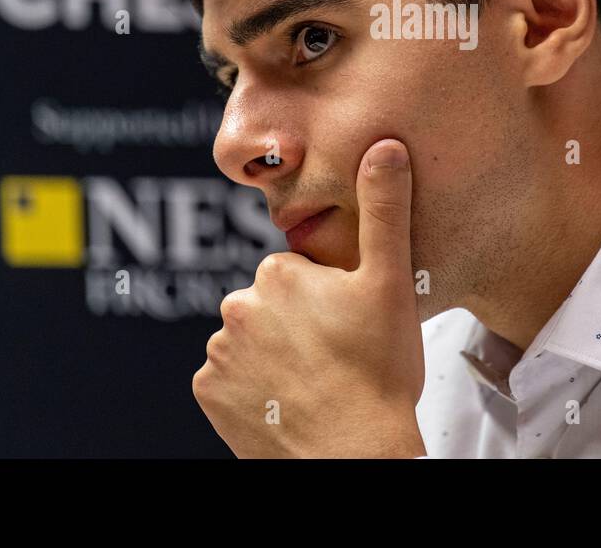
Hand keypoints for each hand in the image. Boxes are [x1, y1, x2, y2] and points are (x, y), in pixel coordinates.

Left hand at [191, 139, 427, 457]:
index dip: (329, 298)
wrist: (353, 455)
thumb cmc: (379, 373)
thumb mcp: (391, 283)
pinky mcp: (209, 395)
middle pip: (271, 305)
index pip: (298, 274)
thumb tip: (385, 146)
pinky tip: (288, 398)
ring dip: (275, 354)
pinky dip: (253, 387)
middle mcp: (236, 306)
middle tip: (338, 353)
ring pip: (251, 341)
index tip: (351, 324)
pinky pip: (229, 380)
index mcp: (278, 272)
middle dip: (298, 323)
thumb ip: (385, 209)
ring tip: (317, 380)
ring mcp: (218, 354)